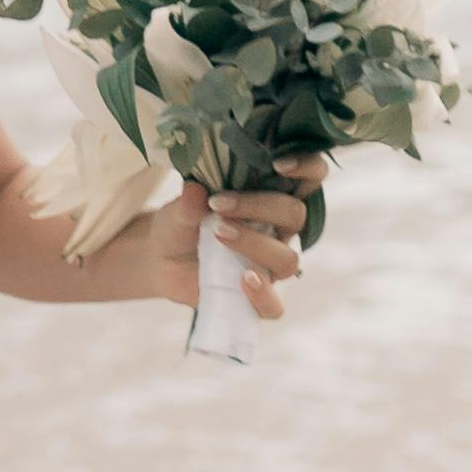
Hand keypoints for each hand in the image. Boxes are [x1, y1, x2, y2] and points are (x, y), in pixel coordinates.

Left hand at [182, 165, 324, 325]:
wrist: (162, 261)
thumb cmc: (181, 225)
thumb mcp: (177, 209)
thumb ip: (187, 203)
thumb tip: (195, 190)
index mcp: (270, 198)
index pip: (310, 178)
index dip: (307, 167)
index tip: (279, 164)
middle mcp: (278, 231)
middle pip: (295, 214)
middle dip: (260, 206)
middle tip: (218, 205)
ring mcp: (270, 266)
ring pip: (287, 258)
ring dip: (255, 244)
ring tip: (218, 234)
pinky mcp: (256, 298)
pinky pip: (274, 307)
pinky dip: (262, 295)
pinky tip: (242, 280)